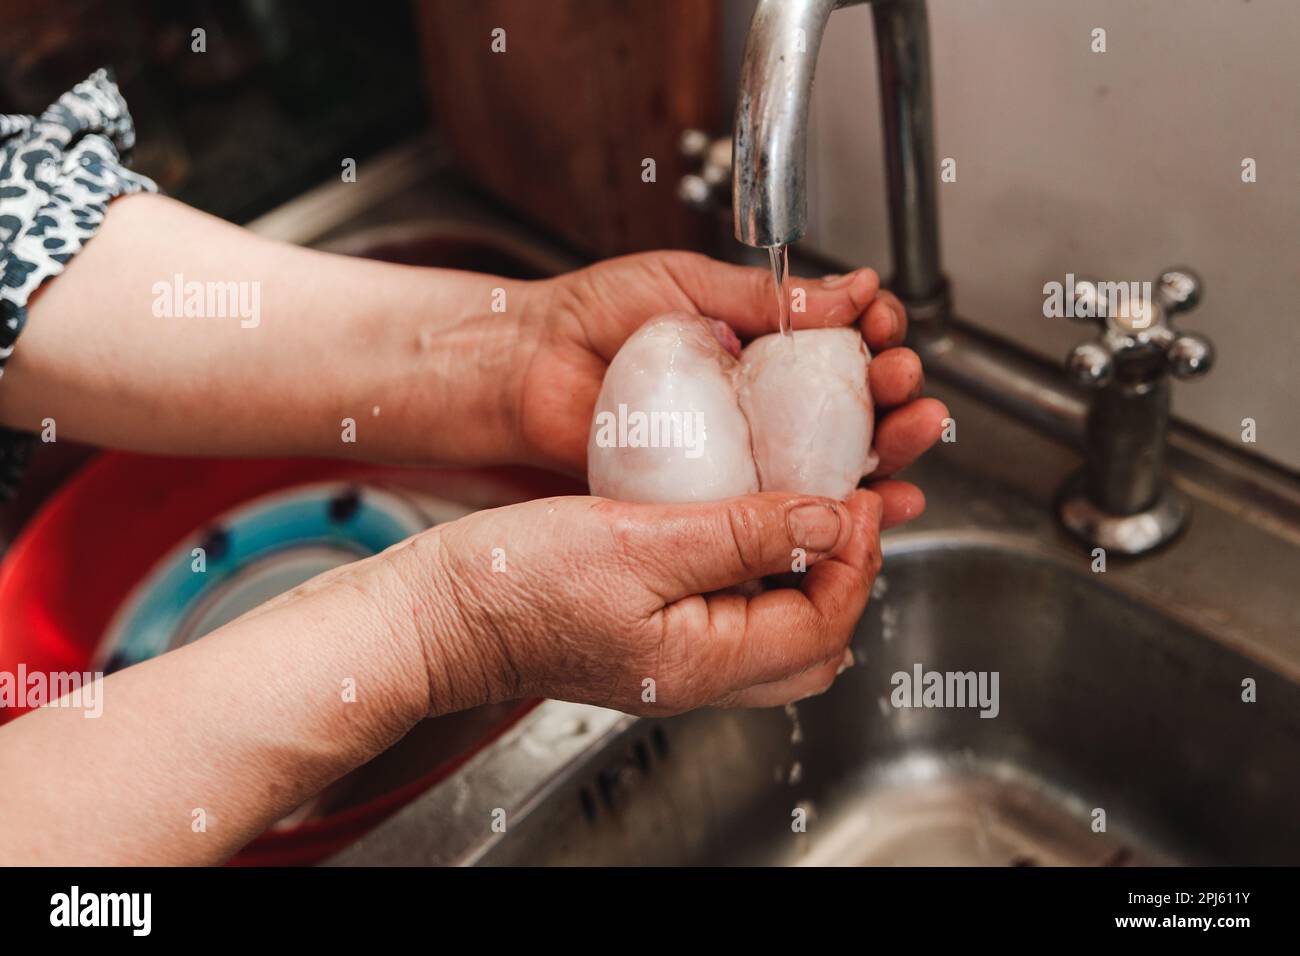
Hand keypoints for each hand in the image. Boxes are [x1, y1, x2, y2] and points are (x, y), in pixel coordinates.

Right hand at [393, 489, 883, 713]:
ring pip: (777, 633)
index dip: (854, 558)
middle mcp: (697, 676)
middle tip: (843, 510)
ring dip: (806, 576)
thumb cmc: (516, 585)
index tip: (856, 497)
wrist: (439, 613)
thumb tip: (828, 520)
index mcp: (704, 665)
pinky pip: (733, 617)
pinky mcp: (650, 638)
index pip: (824, 624)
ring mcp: (673, 662)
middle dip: (844, 576)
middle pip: (814, 644)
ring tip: (803, 511)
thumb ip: (741, 533)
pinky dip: (759, 575)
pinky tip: (745, 524)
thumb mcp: (640, 542)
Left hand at [514, 251, 947, 527]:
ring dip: (891, 447)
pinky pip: (790, 506)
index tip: (886, 324)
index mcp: (758, 343)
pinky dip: (844, 507)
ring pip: (838, 458)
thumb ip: (762, 294)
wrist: (526, 370)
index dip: (875, 333)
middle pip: (854, 403)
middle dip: (896, 392)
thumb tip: (848, 289)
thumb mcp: (684, 283)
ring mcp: (744, 452)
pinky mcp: (720, 497)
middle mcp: (760, 402)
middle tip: (905, 382)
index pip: (840, 339)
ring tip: (916, 430)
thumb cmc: (593, 318)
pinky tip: (884, 498)